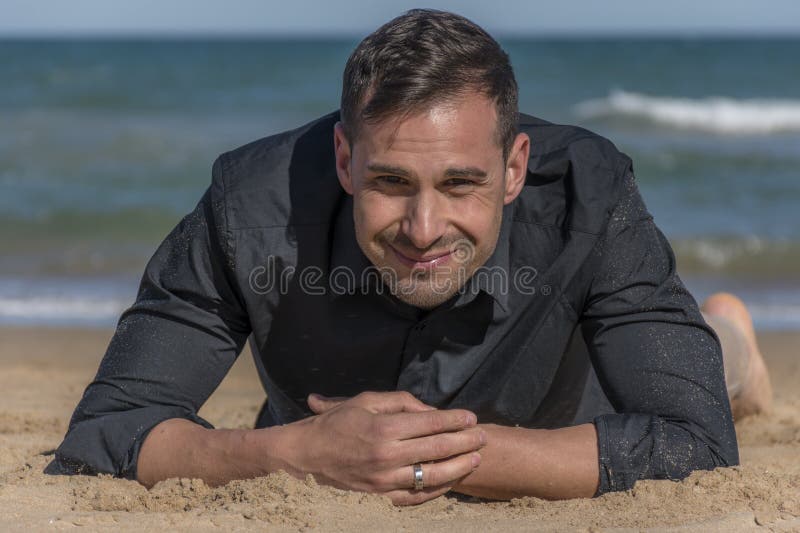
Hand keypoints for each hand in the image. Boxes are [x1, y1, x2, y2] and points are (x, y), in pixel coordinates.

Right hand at [283, 391, 485, 504]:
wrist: (306, 455)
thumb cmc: (337, 423)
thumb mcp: (365, 400)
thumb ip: (400, 402)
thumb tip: (431, 411)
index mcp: (383, 427)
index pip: (430, 423)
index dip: (454, 420)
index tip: (471, 417)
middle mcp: (386, 455)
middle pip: (436, 448)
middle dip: (464, 442)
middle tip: (482, 436)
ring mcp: (384, 480)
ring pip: (431, 475)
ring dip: (457, 467)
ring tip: (474, 459)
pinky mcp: (380, 497)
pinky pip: (416, 497)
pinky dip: (436, 489)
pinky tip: (451, 480)